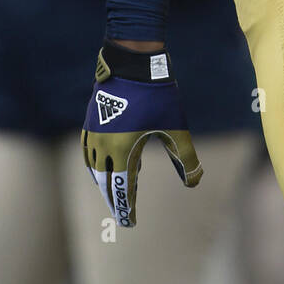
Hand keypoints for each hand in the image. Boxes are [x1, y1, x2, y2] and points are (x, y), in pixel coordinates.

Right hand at [81, 41, 202, 226]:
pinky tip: (104, 162)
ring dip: (103, 182)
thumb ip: (186, 156)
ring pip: (93, 167)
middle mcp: (102, 145)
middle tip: (121, 212)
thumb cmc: (157, 94)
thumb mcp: (176, 126)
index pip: (122, 189)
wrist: (133, 61)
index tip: (130, 222)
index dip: (125, 208)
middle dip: (113, 199)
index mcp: (121, 150)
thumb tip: (195, 182)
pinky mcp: (91, 119)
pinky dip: (96, 163)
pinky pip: (88, 149)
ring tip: (115, 190)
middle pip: (104, 182)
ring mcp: (93, 131)